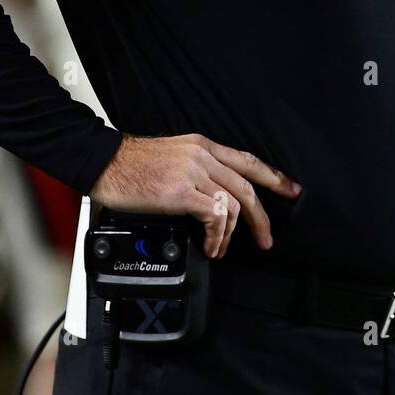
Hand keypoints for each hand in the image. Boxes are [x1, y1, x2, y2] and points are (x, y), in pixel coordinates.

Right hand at [90, 133, 300, 258]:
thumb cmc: (130, 164)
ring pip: (233, 205)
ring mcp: (192, 173)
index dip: (273, 176)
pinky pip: (214, 217)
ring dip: (232, 234)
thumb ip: (196, 169)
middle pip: (246, 187)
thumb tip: (212, 198)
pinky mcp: (181, 192)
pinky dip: (217, 237)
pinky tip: (210, 246)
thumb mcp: (172, 156)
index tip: (291, 190)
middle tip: (266, 239)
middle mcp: (202, 156)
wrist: (103, 163)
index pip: (247, 160)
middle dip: (262, 217)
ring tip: (221, 248)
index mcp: (202, 146)